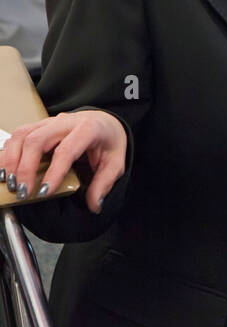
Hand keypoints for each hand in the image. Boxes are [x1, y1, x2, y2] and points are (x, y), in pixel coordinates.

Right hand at [0, 110, 127, 213]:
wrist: (105, 121)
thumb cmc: (109, 141)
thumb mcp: (116, 163)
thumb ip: (104, 183)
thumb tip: (94, 205)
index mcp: (88, 129)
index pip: (65, 151)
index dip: (53, 172)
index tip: (43, 193)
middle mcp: (65, 122)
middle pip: (37, 140)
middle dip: (25, 168)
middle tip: (22, 192)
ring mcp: (49, 121)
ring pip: (22, 135)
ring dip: (11, 160)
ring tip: (9, 182)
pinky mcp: (38, 125)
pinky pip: (18, 135)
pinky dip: (7, 152)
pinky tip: (4, 169)